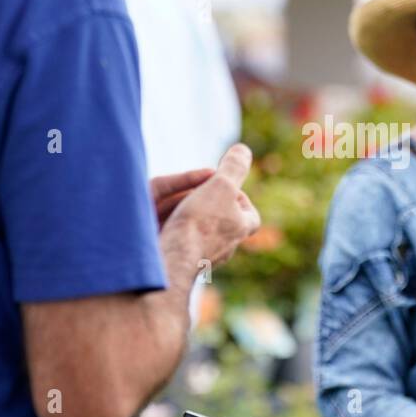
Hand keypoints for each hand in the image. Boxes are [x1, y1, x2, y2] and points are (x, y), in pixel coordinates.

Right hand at [163, 143, 260, 267]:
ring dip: (193, 221)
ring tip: (178, 210)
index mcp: (240, 230)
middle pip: (226, 226)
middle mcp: (226, 249)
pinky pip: (185, 248)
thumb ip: (234, 168)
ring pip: (204, 237)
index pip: (251, 216)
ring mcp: (206, 260)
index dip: (240, 200)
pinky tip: (164, 229)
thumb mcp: (221, 186)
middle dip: (213, 208)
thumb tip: (243, 149)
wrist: (172, 261)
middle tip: (197, 196)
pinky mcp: (184, 267)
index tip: (225, 189)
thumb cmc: (199, 223)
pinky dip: (177, 235)